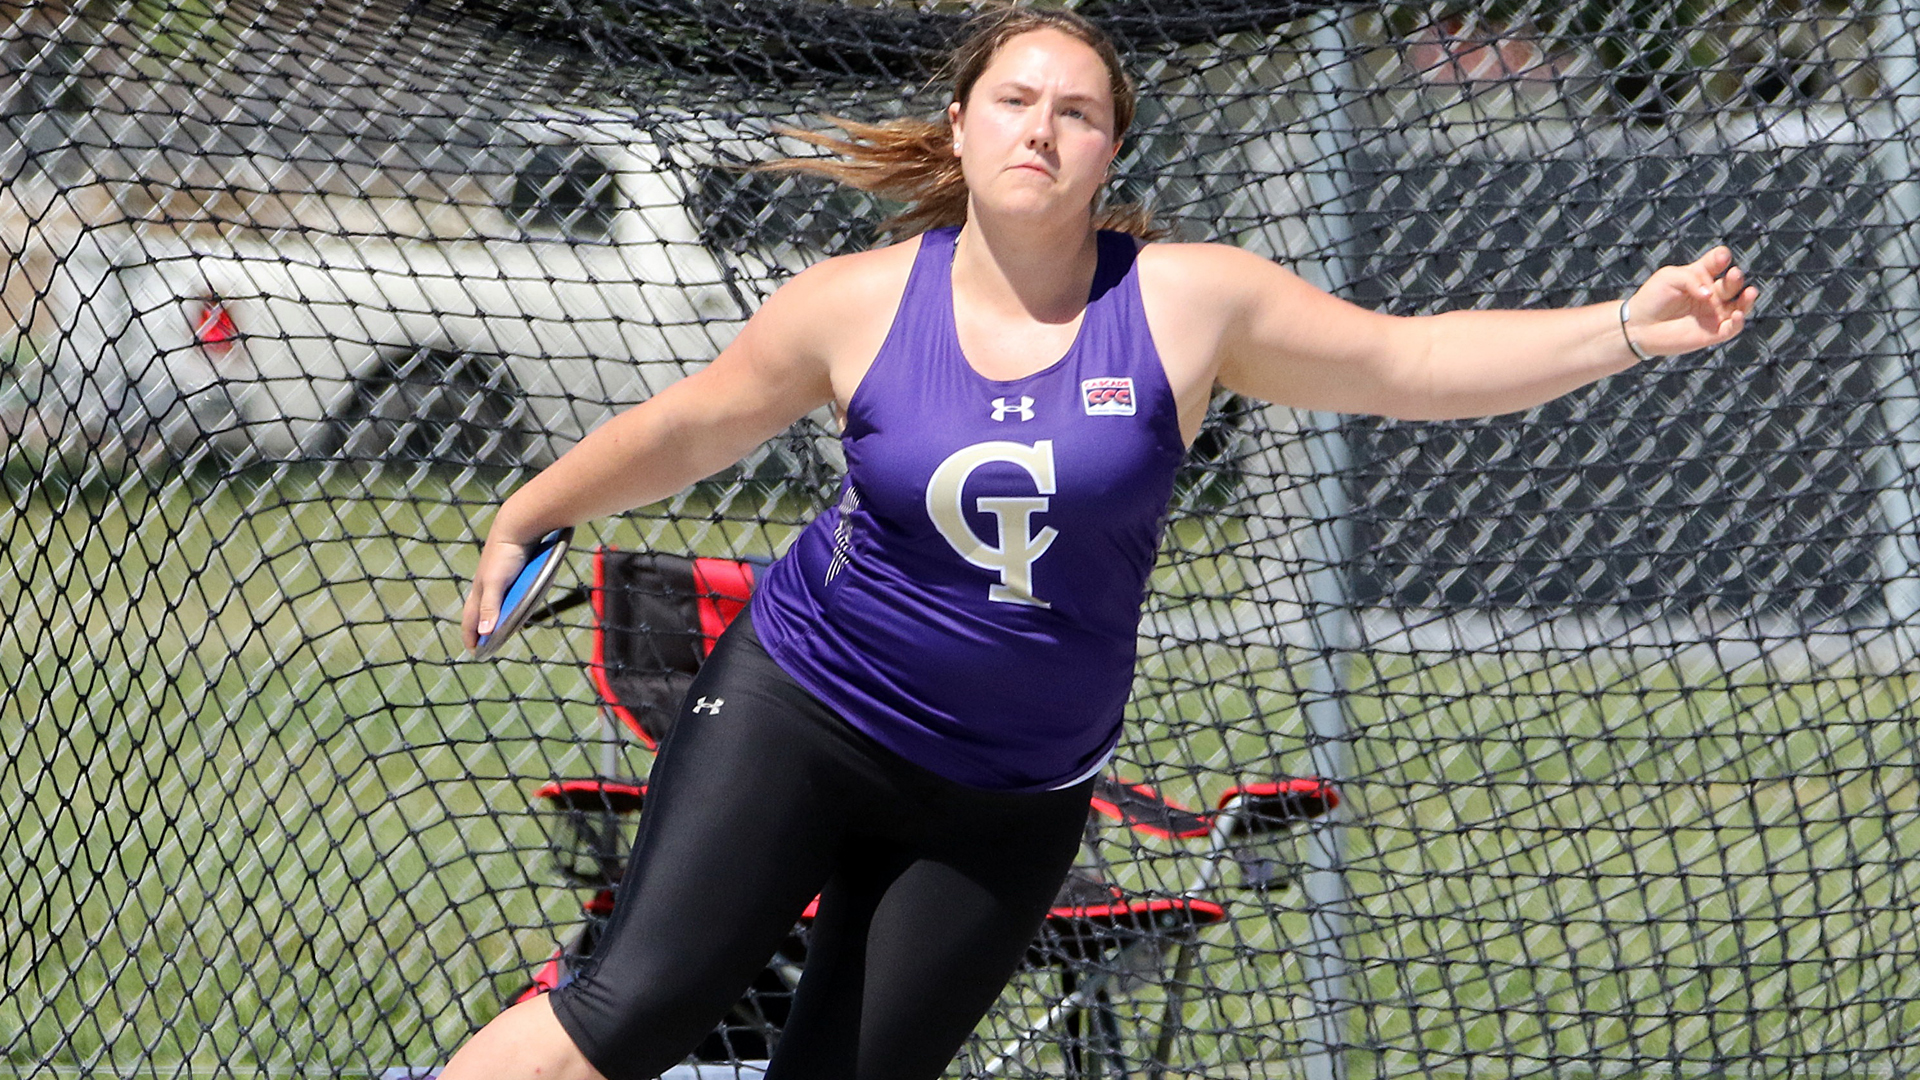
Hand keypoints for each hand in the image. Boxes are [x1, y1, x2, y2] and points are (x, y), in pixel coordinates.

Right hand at [461, 529, 534, 652]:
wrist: (518, 526)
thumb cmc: (505, 555)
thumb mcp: (497, 583)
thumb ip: (491, 607)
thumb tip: (485, 634)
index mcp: (479, 591)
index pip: (470, 620)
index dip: (470, 636)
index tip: (473, 652)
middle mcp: (485, 586)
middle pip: (479, 612)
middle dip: (479, 629)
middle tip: (484, 643)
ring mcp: (497, 578)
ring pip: (492, 602)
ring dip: (492, 616)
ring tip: (498, 627)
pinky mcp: (510, 571)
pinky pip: (505, 592)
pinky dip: (505, 603)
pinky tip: (514, 603)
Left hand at [1622, 246, 1758, 357]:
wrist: (1638, 326)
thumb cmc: (1652, 298)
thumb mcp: (1669, 277)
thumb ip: (1692, 278)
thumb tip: (1710, 295)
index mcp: (1701, 277)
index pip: (1718, 263)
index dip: (1722, 259)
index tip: (1721, 258)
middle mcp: (1712, 294)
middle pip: (1732, 284)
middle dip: (1735, 278)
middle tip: (1733, 274)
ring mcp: (1714, 314)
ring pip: (1740, 305)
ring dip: (1747, 299)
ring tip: (1749, 292)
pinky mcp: (1712, 333)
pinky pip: (1733, 328)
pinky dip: (1739, 321)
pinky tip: (1738, 314)